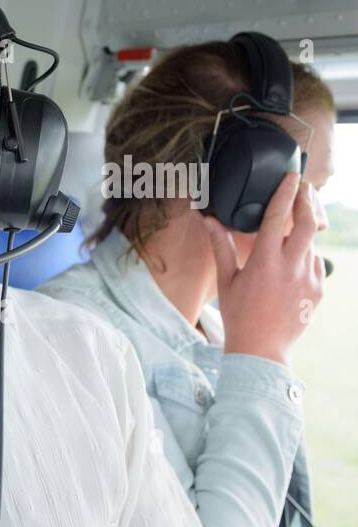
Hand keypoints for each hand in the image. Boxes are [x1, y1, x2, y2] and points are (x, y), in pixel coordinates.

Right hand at [205, 171, 324, 365]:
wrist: (262, 349)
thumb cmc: (239, 315)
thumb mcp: (226, 281)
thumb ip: (222, 248)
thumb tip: (210, 222)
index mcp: (265, 261)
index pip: (279, 217)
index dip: (285, 193)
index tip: (291, 177)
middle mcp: (291, 266)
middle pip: (308, 222)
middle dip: (307, 201)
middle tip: (303, 189)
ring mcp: (308, 278)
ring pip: (312, 243)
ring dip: (305, 231)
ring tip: (295, 225)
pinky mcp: (318, 289)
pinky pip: (315, 263)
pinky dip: (306, 256)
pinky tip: (293, 262)